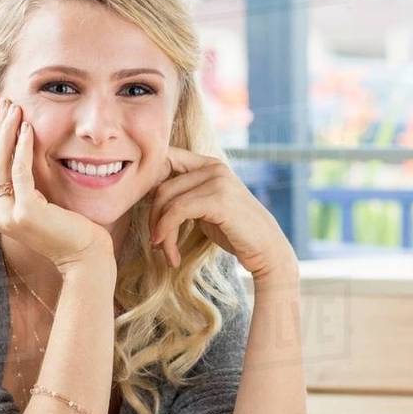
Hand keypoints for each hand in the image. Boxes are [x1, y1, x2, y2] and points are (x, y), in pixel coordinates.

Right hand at [0, 98, 112, 272]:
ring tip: (16, 109)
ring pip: (1, 165)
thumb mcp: (47, 203)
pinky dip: (22, 149)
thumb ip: (34, 184)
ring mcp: (9, 215)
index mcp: (1, 212)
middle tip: (7, 103)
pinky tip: (28, 129)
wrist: (87, 258)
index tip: (5, 114)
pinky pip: (20, 173)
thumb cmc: (74, 230)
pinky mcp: (26, 213)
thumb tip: (30, 156)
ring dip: (8, 133)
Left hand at [147, 147, 296, 279]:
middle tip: (156, 243)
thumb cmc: (234, 231)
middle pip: (161, 185)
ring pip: (166, 200)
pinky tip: (172, 254)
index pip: (165, 159)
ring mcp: (217, 180)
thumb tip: (146, 194)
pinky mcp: (218, 198)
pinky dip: (167, 234)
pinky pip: (177, 212)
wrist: (266, 249)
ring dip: (160, 231)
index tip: (149, 216)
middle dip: (153, 218)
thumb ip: (183, 195)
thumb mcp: (204, 207)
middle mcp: (213, 166)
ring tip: (165, 252)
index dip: (148, 185)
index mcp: (208, 163)